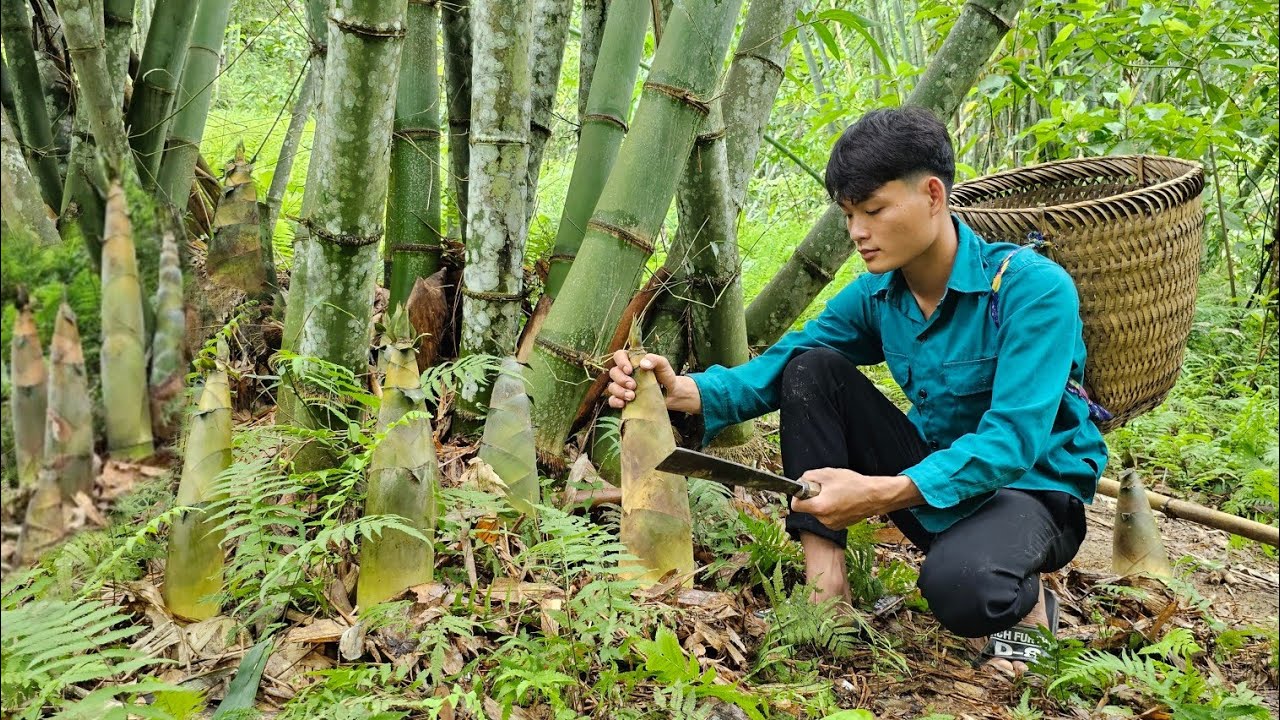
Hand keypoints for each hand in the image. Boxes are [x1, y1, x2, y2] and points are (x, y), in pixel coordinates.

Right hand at [604, 349, 701, 413]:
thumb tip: (643, 364)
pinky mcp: (624, 399)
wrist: (671, 394)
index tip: (629, 370)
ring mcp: (623, 387)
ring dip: (619, 391)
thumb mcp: (663, 365)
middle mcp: (625, 373)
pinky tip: (623, 404)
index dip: (621, 362)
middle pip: (614, 372)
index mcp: (632, 361)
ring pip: (612, 387)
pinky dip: (615, 402)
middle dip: (621, 379)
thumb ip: (655, 360)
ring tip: (632, 396)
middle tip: (633, 386)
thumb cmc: (665, 376)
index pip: (619, 356)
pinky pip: (612, 400)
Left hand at [790, 469, 922, 529]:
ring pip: (818, 513)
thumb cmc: (853, 483)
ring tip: (836, 494)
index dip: (798, 496)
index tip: (806, 490)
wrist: (874, 496)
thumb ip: (809, 476)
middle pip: (808, 509)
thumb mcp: (828, 474)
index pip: (795, 506)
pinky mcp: (839, 526)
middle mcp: (824, 520)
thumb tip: (801, 482)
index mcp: (819, 507)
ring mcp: (832, 525)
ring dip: (822, 504)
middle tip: (825, 489)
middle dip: (812, 498)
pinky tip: (841, 501)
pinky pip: (827, 517)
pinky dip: (830, 509)